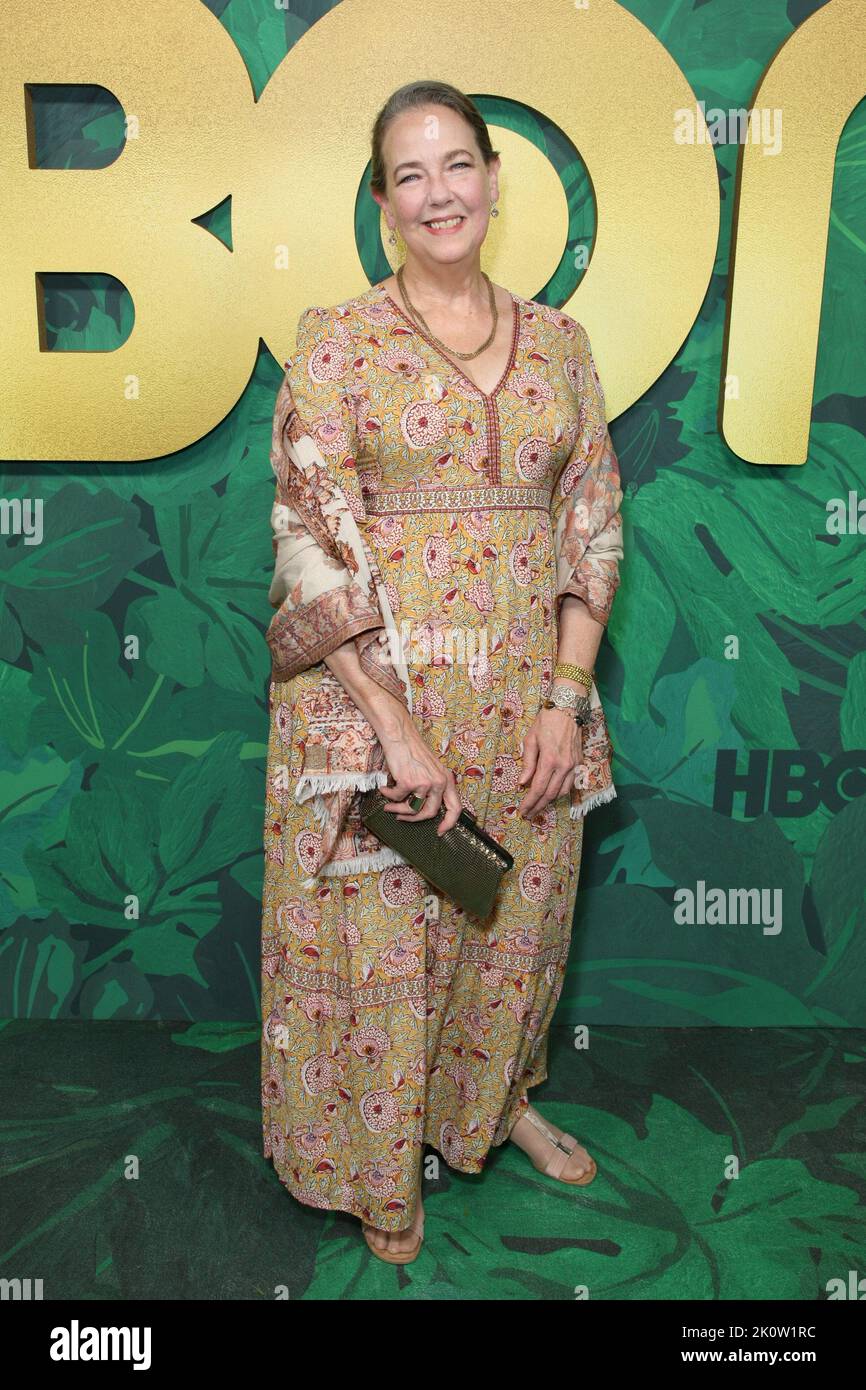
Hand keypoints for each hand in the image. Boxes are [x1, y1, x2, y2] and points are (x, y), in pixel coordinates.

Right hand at [371, 704, 462, 836]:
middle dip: (413, 819)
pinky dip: (388, 795)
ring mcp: (424, 783)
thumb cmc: (413, 751)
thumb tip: (423, 809)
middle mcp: (439, 783)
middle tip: (401, 817)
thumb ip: (433, 787)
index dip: (449, 823)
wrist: (400, 736)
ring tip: (388, 805)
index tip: (440, 832)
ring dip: (397, 809)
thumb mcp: (431, 769)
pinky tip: (385, 788)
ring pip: (411, 809)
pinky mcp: (409, 782)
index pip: (455, 808)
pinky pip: (397, 798)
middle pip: (429, 813)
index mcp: (446, 780)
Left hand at [517, 708, 582, 819]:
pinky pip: (571, 784)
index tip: (523, 811)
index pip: (537, 788)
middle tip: (529, 814)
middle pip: (550, 794)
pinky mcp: (579, 762)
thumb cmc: (546, 721)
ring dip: (550, 801)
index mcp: (549, 760)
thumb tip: (522, 782)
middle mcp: (564, 766)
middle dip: (538, 806)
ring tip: (539, 805)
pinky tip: (552, 793)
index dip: (529, 802)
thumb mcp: (531, 739)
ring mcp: (574, 765)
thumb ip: (528, 762)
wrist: (569, 708)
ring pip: (563, 792)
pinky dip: (561, 792)